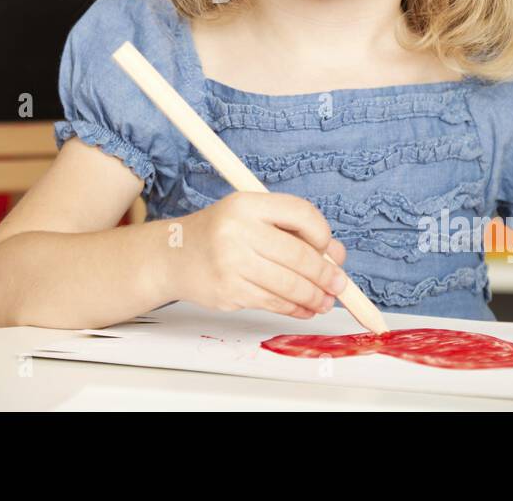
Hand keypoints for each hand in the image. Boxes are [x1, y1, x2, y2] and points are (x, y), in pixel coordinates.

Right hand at [170, 191, 349, 319]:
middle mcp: (238, 230)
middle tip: (339, 284)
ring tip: (325, 301)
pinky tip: (304, 308)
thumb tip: (337, 256)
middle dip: (326, 274)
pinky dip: (295, 308)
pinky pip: (273, 302)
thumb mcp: (251, 218)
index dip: (322, 232)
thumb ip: (292, 231)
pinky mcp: (229, 292)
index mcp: (247, 204)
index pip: (300, 213)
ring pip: (289, 284)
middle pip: (299, 255)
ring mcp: (232, 263)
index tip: (329, 248)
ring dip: (314, 296)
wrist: (173, 256)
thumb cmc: (219, 234)